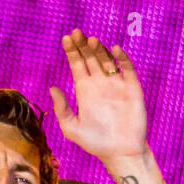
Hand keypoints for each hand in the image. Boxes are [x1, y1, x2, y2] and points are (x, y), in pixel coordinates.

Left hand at [49, 29, 148, 162]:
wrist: (120, 152)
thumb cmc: (95, 142)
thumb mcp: (72, 128)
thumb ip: (62, 109)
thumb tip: (52, 88)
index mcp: (84, 91)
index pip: (77, 65)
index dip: (72, 52)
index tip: (66, 38)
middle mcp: (100, 84)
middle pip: (90, 58)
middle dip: (83, 45)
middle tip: (76, 32)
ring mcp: (116, 84)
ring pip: (107, 60)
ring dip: (99, 49)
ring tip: (91, 40)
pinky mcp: (132, 87)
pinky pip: (127, 68)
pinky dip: (122, 58)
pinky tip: (115, 49)